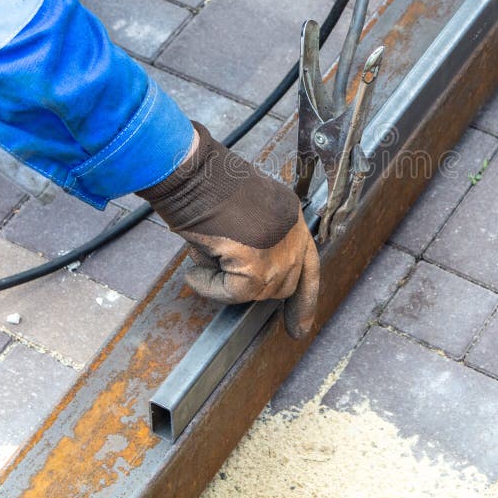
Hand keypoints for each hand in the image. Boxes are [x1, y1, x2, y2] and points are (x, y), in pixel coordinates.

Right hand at [137, 122, 319, 338]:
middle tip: (245, 302)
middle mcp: (293, 230)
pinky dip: (209, 286)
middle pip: (288, 282)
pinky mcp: (257, 266)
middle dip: (268, 296)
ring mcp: (278, 249)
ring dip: (227, 283)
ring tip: (202, 258)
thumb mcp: (241, 209)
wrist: (189, 170)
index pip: (308, 261)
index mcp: (291, 212)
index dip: (305, 296)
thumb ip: (254, 238)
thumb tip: (243, 273)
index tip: (300, 326)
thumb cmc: (202, 181)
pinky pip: (232, 293)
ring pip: (258, 291)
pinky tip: (194, 270)